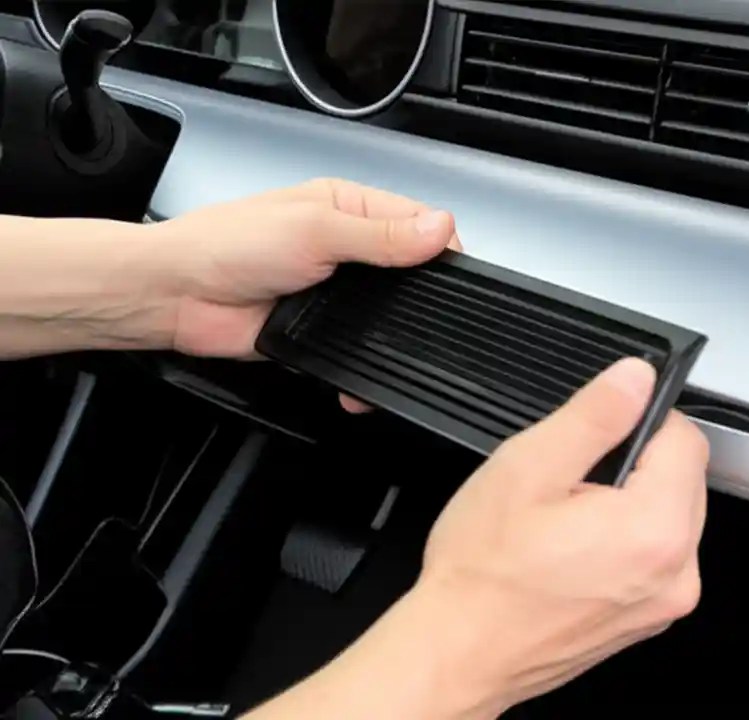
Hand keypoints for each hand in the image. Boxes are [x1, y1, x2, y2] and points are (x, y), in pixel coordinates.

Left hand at [152, 178, 460, 358]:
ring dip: (392, 333)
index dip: (440, 244)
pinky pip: (359, 346)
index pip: (417, 221)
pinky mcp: (322, 328)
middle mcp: (345, 244)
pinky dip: (365, 363)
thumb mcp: (315, 230)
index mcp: (347, 205)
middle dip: (419, 296)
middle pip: (408, 271)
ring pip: (387, 314)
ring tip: (398, 344)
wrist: (175, 297)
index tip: (452, 270)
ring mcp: (335, 289)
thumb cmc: (226, 245)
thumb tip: (441, 227)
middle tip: (424, 315)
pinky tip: (363, 373)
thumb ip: (381, 236)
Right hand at [243, 358, 709, 719]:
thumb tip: (636, 377)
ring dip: (630, 503)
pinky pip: (656, 555)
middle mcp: (677, 570)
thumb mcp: (528, 467)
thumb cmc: (484, 574)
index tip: (597, 433)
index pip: (686, 438)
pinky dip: (625, 540)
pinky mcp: (650, 617)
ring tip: (567, 519)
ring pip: (671, 515)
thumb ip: (593, 415)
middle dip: (635, 465)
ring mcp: (667, 600)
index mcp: (656, 528)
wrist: (460, 652)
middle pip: (684, 478)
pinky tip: (574, 549)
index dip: (640, 420)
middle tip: (570, 482)